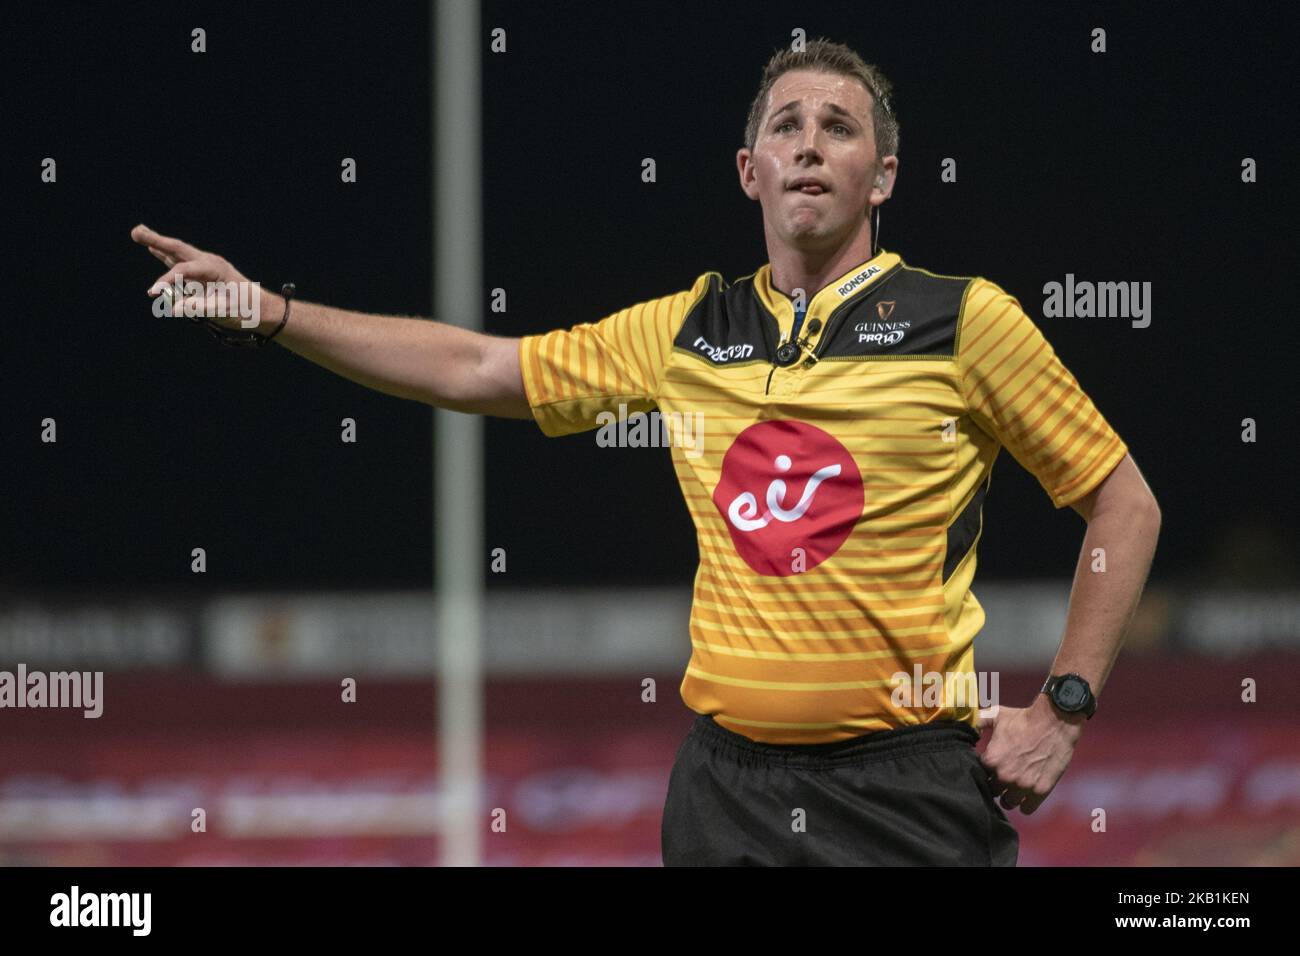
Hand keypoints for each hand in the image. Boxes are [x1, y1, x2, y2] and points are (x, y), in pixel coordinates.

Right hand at [131, 224, 258, 329]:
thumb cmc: (246, 309)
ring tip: (139, 233)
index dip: (166, 281)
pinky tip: (155, 249)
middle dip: (157, 240)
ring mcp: (206, 266)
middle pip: (178, 249)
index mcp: (214, 268)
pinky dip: (167, 256)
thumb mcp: (224, 311)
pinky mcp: (204, 274)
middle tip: (135, 230)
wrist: (263, 309)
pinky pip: (181, 262)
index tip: (153, 294)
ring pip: (178, 253)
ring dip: (159, 244)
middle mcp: (208, 263)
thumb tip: (174, 308)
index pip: (183, 270)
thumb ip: (199, 308)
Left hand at [975, 695, 1083, 814]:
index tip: (992, 769)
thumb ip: (977, 722)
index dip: (985, 772)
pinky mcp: (1040, 791)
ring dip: (1009, 797)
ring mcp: (1023, 785)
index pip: (979, 775)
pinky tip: (1026, 797)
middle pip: (992, 791)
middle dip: (996, 785)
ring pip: (1008, 802)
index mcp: (991, 760)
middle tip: (1003, 778)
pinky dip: (1025, 805)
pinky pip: (1026, 809)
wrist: (1054, 722)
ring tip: (1013, 789)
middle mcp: (1004, 776)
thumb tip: (965, 728)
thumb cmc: (1023, 718)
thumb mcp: (995, 715)